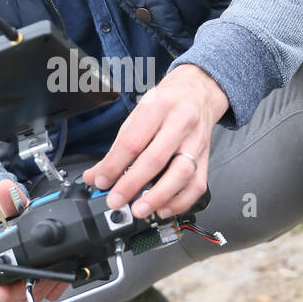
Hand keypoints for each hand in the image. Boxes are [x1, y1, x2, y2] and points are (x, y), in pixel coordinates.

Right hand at [0, 178, 70, 301]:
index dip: (7, 287)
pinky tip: (57, 279)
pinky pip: (32, 294)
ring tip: (57, 277)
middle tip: (51, 277)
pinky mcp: (17, 284)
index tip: (23, 284)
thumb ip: (6, 198)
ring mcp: (4, 282)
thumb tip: (6, 187)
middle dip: (33, 288)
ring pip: (24, 298)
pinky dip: (47, 289)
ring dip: (43, 289)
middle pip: (11, 294)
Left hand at [81, 64, 228, 219]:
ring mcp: (196, 141)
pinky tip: (162, 208)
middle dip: (132, 184)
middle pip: (156, 158)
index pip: (133, 141)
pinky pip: (197, 185)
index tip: (101, 181)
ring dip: (158, 196)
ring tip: (139, 209)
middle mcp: (181, 122)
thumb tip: (96, 175)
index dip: (114, 165)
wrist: (198, 92)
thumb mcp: (138, 114)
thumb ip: (117, 147)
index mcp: (159, 107)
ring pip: (182, 173)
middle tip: (116, 200)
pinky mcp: (206, 158)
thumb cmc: (166, 104)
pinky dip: (179, 201)